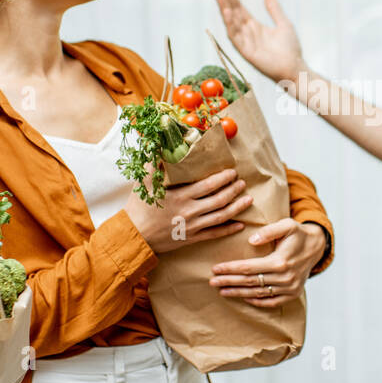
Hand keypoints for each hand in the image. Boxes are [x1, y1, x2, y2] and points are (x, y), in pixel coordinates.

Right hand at [125, 167, 252, 254]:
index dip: (223, 178)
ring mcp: (192, 226)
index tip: (232, 172)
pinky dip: (228, 230)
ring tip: (248, 199)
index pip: (208, 185)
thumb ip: (154, 164)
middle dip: (233, 190)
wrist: (133, 235)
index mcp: (181, 196)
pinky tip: (240, 225)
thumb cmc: (138, 208)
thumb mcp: (144, 183)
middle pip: (219, 200)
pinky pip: (214, 234)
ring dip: (236, 207)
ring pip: (220, 216)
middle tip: (242, 183)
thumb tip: (158, 144)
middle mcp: (190, 211)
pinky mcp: (191, 238)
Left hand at [209, 217, 325, 306]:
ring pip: (258, 293)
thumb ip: (269, 231)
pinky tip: (242, 297)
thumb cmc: (298, 234)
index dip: (230, 269)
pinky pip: (271, 301)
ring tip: (222, 291)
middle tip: (212, 282)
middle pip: (250, 282)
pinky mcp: (292, 294)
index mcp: (280, 261)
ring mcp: (289, 288)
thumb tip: (252, 240)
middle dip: (229, 282)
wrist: (317, 247)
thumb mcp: (287, 225)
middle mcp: (284, 278)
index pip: (248, 267)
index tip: (215, 269)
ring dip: (238, 293)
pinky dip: (256, 301)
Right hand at [214, 0, 304, 83]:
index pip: (239, 8)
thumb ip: (274, 10)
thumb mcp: (283, 24)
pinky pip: (235, 37)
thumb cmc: (290, 49)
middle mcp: (247, 33)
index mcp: (254, 26)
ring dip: (224, 9)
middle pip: (233, 13)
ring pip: (231, 23)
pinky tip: (228, 13)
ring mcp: (246, 42)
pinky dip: (231, 25)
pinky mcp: (246, 52)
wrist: (294, 67)